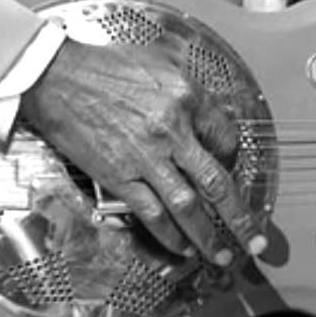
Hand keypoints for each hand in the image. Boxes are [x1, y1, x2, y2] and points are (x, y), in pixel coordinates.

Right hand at [20, 40, 262, 265]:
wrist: (59, 77)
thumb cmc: (107, 64)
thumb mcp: (161, 61)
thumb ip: (187, 86)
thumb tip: (206, 108)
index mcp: (187, 97)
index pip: (227, 138)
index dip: (234, 159)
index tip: (231, 169)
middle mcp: (173, 130)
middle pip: (217, 182)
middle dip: (240, 216)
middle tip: (256, 239)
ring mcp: (146, 157)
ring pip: (188, 207)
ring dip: (208, 237)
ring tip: (222, 255)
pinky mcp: (118, 177)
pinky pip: (152, 214)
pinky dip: (169, 235)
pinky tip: (181, 248)